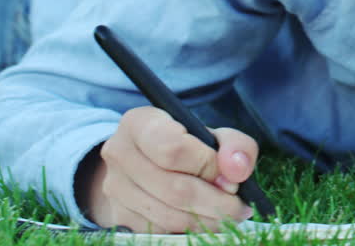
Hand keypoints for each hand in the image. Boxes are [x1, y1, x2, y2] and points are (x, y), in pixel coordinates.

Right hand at [79, 106, 258, 232]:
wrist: (145, 161)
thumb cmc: (185, 143)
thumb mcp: (212, 134)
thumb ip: (234, 145)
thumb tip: (237, 170)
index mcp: (139, 123)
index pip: (172, 148)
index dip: (207, 165)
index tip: (229, 175)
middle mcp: (119, 153)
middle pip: (174, 188)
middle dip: (216, 202)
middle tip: (240, 206)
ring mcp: (114, 187)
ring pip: (168, 215)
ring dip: (207, 221)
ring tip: (229, 215)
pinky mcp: (118, 216)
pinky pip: (160, 230)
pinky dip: (189, 230)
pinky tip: (207, 221)